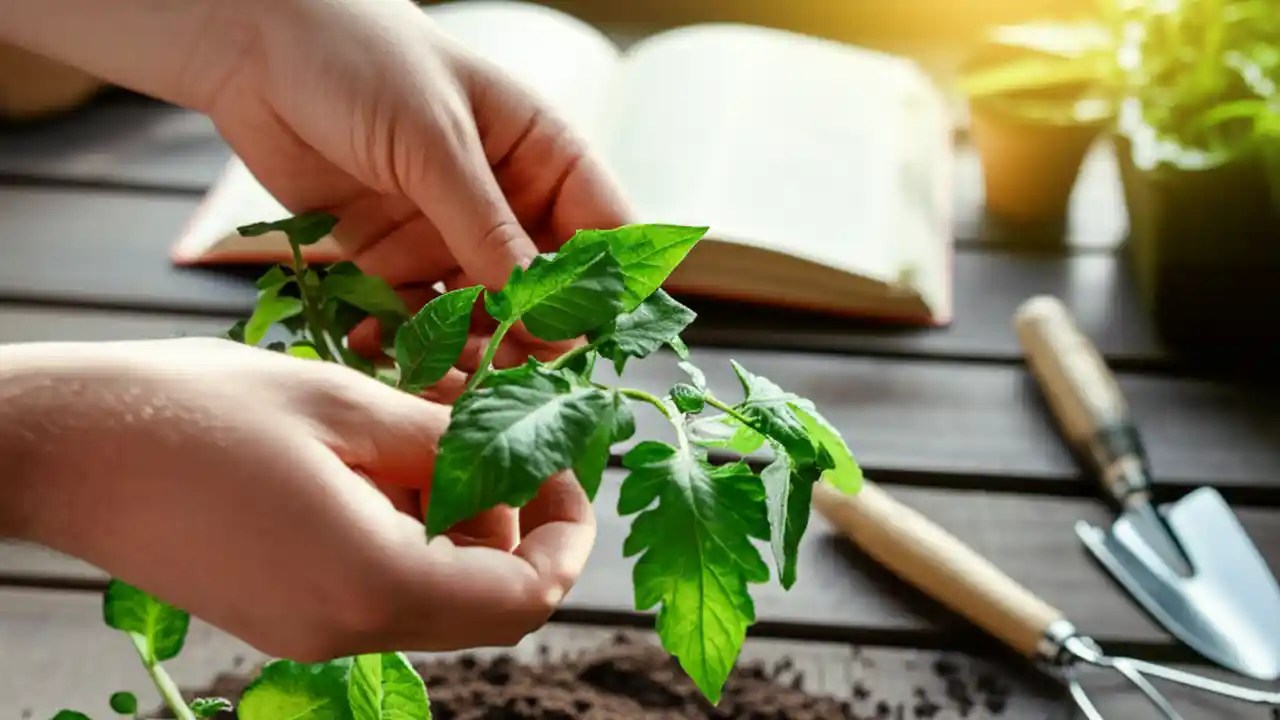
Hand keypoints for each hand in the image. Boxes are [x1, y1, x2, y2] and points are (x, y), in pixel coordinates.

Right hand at [0, 338, 594, 658]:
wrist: (63, 447)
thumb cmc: (193, 411)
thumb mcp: (346, 404)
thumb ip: (447, 443)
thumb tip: (516, 454)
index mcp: (374, 585)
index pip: (526, 598)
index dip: (565, 534)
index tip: (564, 466)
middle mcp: (346, 630)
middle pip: (486, 604)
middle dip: (514, 522)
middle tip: (497, 436)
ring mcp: (309, 632)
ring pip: (437, 594)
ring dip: (460, 522)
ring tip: (429, 434)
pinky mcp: (281, 615)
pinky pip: (383, 588)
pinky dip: (409, 532)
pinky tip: (379, 461)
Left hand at [206, 0, 631, 361]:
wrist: (254, 41)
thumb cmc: (362, 57)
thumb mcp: (435, 143)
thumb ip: (487, 230)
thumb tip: (543, 315)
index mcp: (542, 155)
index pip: (603, 233)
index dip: (605, 291)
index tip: (587, 342)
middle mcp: (504, 200)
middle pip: (545, 289)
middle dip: (535, 334)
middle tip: (514, 375)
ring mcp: (448, 231)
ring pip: (483, 313)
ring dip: (470, 347)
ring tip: (446, 373)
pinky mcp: (390, 254)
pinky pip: (413, 316)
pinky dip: (404, 340)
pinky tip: (383, 349)